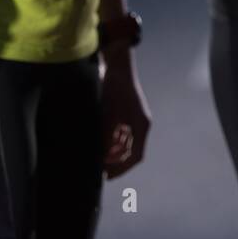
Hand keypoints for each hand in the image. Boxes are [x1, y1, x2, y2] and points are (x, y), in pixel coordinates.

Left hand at [99, 53, 150, 178]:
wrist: (114, 62)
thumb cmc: (113, 87)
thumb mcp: (108, 115)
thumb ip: (106, 138)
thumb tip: (102, 158)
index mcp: (141, 125)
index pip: (135, 156)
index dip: (121, 169)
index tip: (106, 177)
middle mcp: (139, 122)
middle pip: (130, 150)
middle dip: (115, 162)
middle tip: (99, 169)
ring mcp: (133, 115)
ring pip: (124, 141)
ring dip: (112, 150)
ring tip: (97, 156)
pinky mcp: (124, 108)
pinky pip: (119, 131)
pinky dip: (110, 139)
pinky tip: (97, 139)